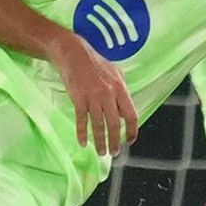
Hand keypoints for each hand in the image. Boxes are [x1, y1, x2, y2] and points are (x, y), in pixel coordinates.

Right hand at [50, 36, 136, 157]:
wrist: (73, 52)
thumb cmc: (94, 62)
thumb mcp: (114, 72)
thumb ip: (121, 91)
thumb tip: (126, 111)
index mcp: (120, 88)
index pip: (131, 115)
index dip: (132, 130)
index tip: (130, 141)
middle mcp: (108, 94)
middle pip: (115, 124)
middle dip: (115, 142)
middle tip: (114, 153)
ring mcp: (93, 96)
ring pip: (99, 125)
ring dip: (100, 141)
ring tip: (101, 152)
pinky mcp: (78, 97)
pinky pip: (82, 120)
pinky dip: (82, 133)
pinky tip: (83, 143)